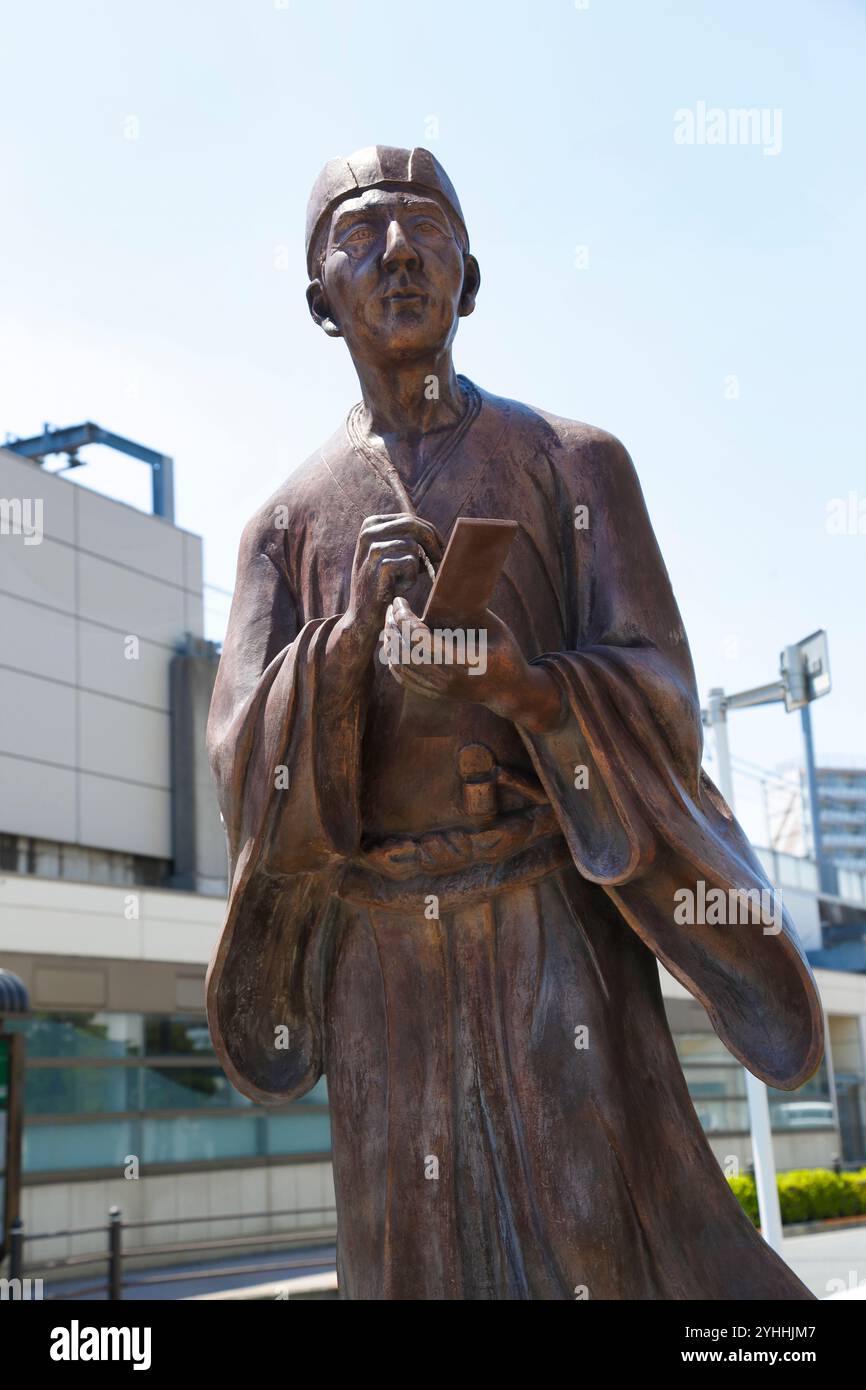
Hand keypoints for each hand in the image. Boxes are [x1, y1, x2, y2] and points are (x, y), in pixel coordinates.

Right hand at [324, 514, 443, 692]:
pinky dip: (410, 578)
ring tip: (401, 580)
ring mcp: (372, 548)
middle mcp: (368, 532)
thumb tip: (440, 535)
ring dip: (415, 567)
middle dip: (432, 543)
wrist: (363, 616)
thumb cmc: (383, 585)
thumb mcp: (391, 555)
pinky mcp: (379, 565)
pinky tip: (397, 588)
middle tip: (439, 561)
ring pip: (413, 547)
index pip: (410, 518)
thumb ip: (409, 540)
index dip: (430, 533)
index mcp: (371, 524)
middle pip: (414, 526)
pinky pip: (410, 563)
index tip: (440, 549)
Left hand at [382, 597, 564, 732]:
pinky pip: (404, 678)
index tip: (400, 600)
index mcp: (461, 660)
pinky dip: (394, 659)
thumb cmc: (506, 653)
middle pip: (404, 651)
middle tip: (392, 607)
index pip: (418, 638)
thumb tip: (444, 591)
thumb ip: (469, 612)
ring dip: (390, 641)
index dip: (403, 617)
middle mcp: (447, 678)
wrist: (510, 690)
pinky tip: (393, 644)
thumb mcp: (494, 627)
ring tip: (391, 622)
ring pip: (400, 665)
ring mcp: (439, 689)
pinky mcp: (435, 694)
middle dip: (392, 625)